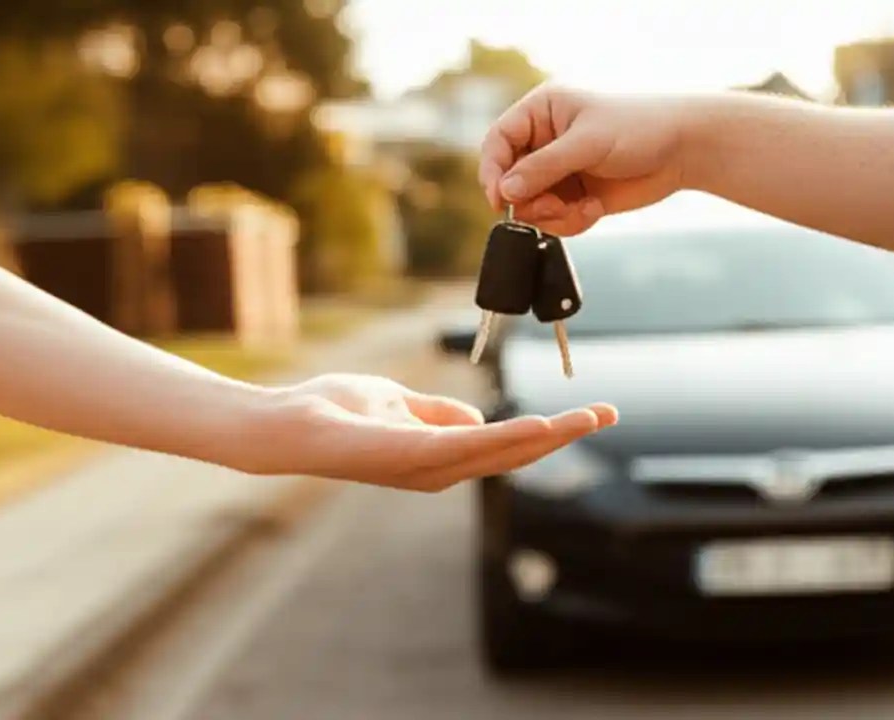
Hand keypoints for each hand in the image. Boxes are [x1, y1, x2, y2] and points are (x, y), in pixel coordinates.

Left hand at [235, 374, 617, 491]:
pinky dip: (504, 437)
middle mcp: (440, 470)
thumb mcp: (397, 403)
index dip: (550, 431)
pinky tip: (536, 427)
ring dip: (547, 436)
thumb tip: (477, 419)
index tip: (591, 412)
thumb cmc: (333, 412)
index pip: (507, 444)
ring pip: (500, 451)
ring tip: (586, 419)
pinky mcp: (408, 456)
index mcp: (441, 456)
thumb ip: (436, 412)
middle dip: (563, 435)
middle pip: (515, 452)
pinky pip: (465, 446)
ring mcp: (425, 467)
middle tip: (608, 414)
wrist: (285, 425)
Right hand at [479, 85, 690, 235]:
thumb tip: (506, 191)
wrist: (683, 150)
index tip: (499, 199)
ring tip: (581, 209)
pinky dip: (570, 222)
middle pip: (510, 180)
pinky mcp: (575, 195)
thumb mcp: (587, 143)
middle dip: (529, 201)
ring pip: (531, 206)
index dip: (492, 170)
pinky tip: (594, 210)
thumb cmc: (640, 127)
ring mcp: (560, 170)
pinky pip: (555, 219)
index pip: (498, 141)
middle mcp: (546, 141)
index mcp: (542, 112)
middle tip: (552, 207)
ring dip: (552, 215)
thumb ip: (544, 167)